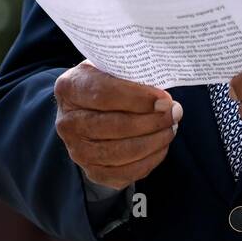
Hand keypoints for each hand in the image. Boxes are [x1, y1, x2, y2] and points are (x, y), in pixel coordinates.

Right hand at [54, 61, 180, 189]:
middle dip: (151, 121)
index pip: (104, 94)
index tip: (164, 99)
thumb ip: (132, 75)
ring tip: (171, 128)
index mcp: (70, 88)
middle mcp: (67, 122)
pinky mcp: (92, 171)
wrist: (88, 108)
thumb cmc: (106, 83)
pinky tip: (162, 145)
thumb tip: (164, 98)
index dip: (138, 98)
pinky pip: (124, 173)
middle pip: (114, 126)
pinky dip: (149, 160)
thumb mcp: (112, 67)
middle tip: (174, 113)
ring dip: (153, 141)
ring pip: (120, 152)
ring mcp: (77, 151)